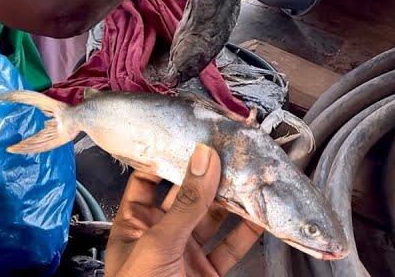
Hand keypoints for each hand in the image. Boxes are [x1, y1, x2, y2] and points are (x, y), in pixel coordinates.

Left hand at [106, 144, 263, 276]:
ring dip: (233, 198)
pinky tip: (261, 213)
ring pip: (214, 217)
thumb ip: (184, 204)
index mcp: (133, 224)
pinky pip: (231, 246)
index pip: (149, 178)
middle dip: (210, 173)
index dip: (168, 155)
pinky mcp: (209, 272)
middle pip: (188, 194)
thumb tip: (203, 158)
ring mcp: (186, 254)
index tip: (193, 132)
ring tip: (253, 173)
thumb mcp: (158, 245)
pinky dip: (247, 230)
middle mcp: (160, 235)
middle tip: (234, 147)